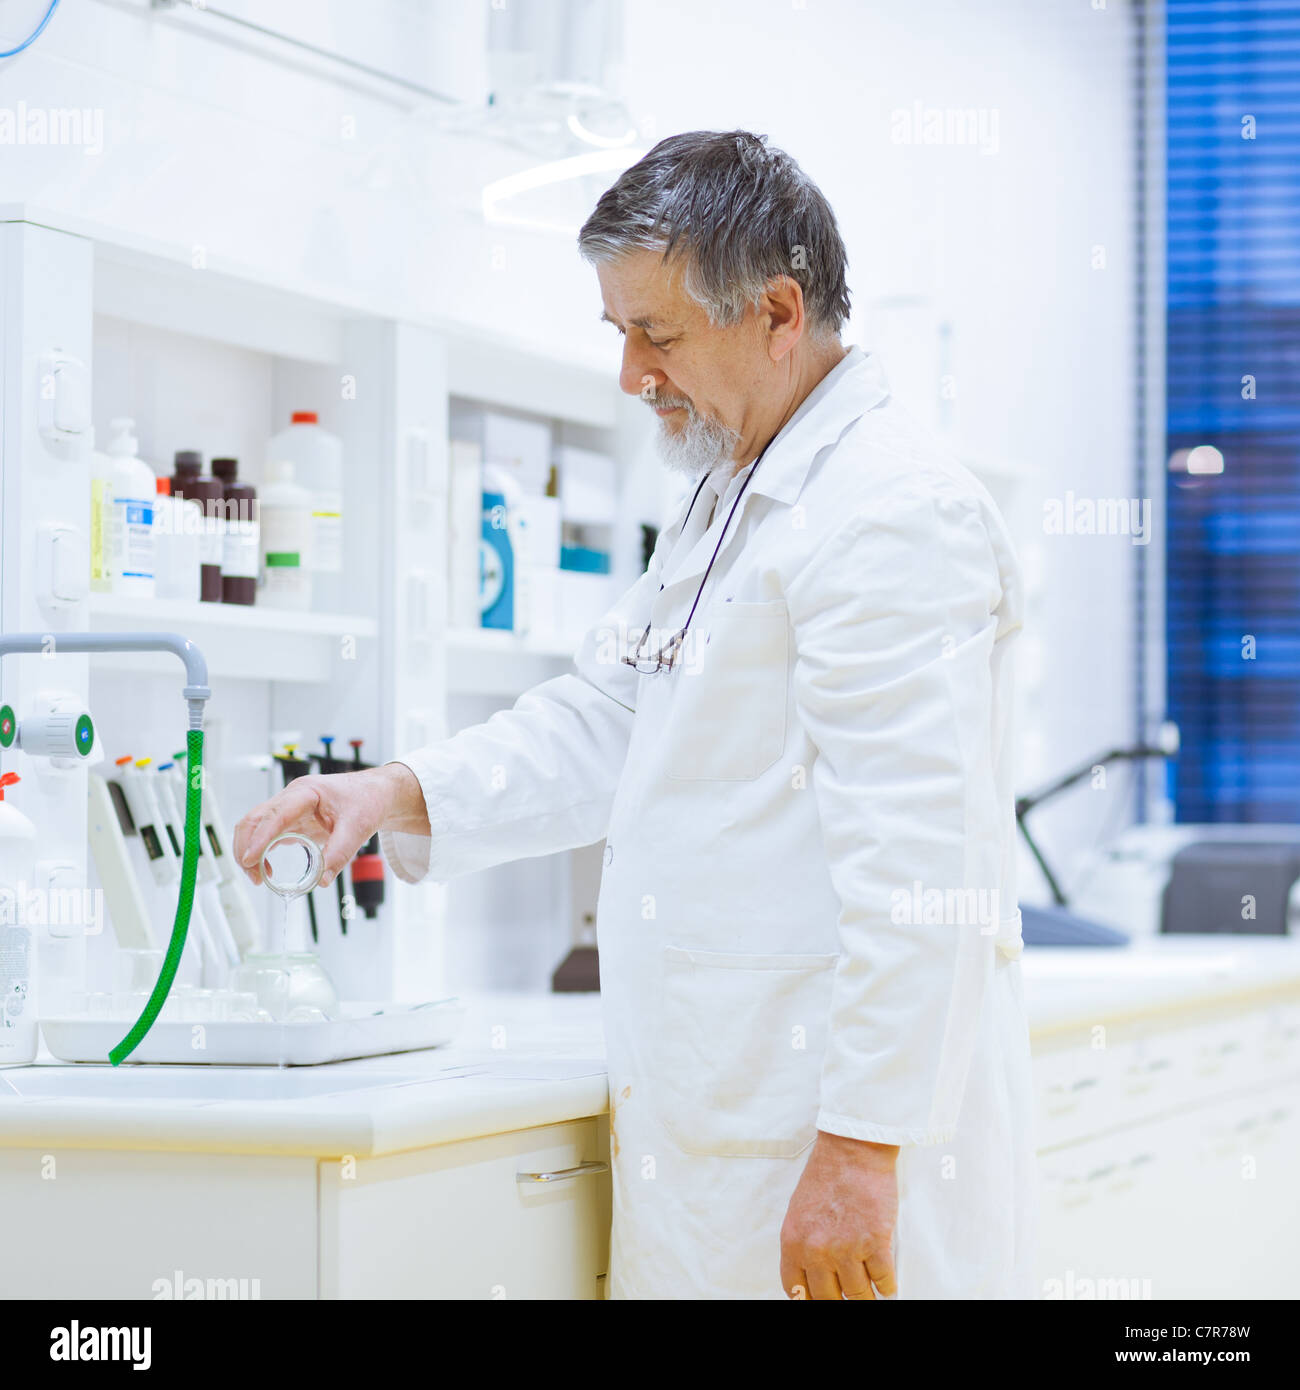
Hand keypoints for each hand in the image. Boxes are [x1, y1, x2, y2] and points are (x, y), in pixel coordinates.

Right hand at [232, 763, 428, 888]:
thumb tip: (323, 879)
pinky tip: (267, 869)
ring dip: (250, 851)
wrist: (376, 794)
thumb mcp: (358, 827)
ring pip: (256, 827)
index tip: (251, 859)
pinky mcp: (291, 821)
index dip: (260, 837)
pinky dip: (261, 852)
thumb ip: (340, 852)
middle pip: (255, 819)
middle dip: (247, 847)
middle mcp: (292, 798)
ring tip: (258, 877)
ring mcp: (289, 809)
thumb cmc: (367, 799)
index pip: (276, 814)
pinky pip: (267, 835)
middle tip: (255, 876)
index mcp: (306, 792)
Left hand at [780, 1131, 898, 1299]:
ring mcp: (846, 1249)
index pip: (795, 1290)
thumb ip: (802, 1243)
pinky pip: (884, 1281)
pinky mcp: (875, 1242)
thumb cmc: (826, 1174)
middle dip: (840, 1298)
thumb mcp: (799, 1211)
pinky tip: (886, 1281)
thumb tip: (811, 1272)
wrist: (852, 1149)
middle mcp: (817, 1251)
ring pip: (858, 1294)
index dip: (809, 1299)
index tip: (821, 1299)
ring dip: (867, 1294)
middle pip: (828, 1299)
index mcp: (793, 1242)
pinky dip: (887, 1285)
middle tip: (850, 1293)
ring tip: (871, 1289)